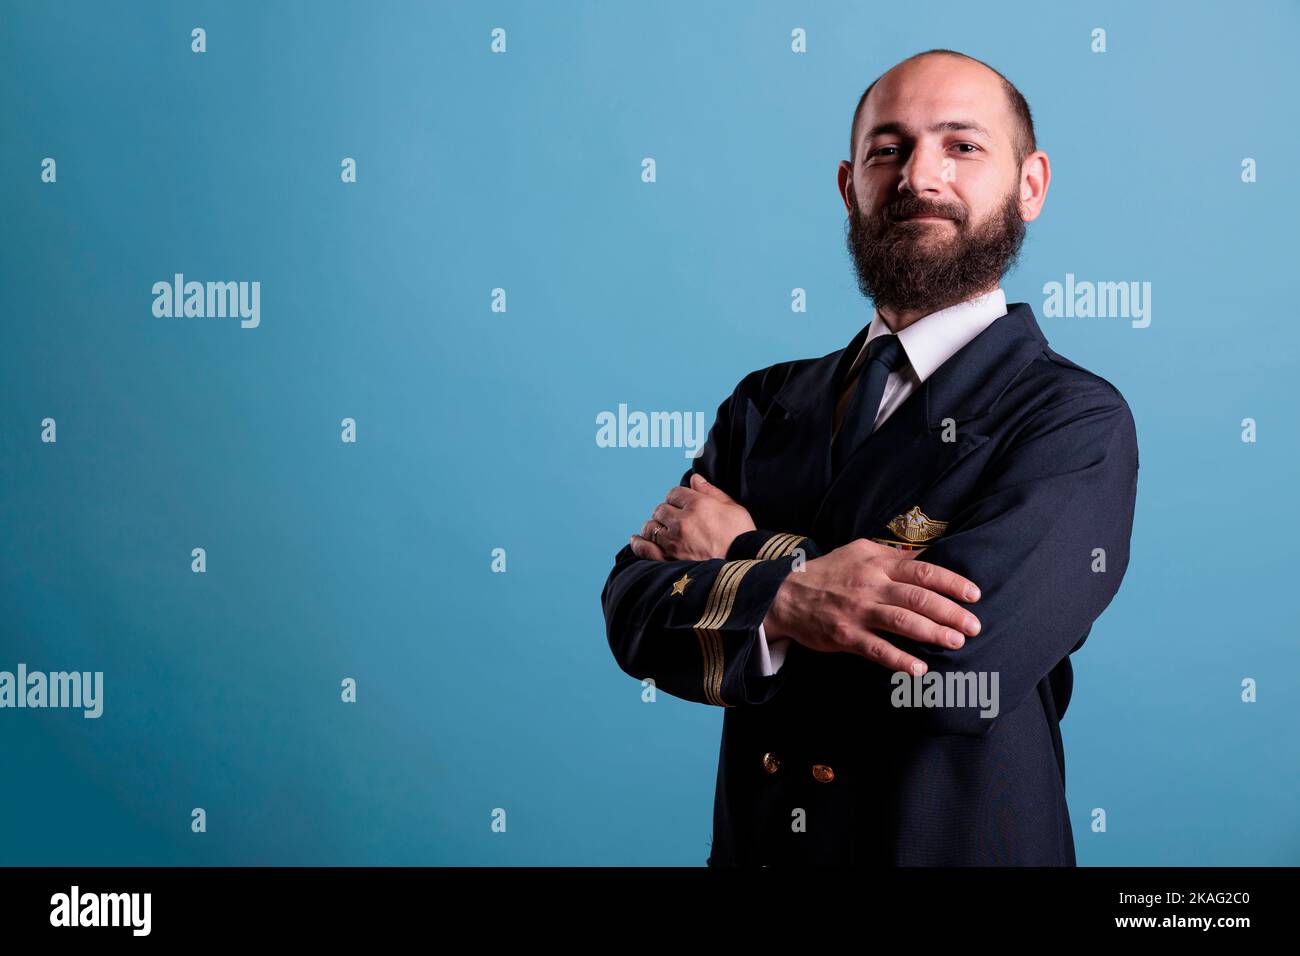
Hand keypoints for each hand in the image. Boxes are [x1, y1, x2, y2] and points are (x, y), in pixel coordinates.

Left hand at [629, 473, 756, 560]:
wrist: (743, 571)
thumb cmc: (743, 539)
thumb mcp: (734, 509)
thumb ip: (711, 491)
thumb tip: (694, 478)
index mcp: (698, 505)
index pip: (675, 493)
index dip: (678, 498)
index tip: (682, 504)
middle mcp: (682, 522)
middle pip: (661, 509)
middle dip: (666, 512)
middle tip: (674, 520)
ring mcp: (672, 542)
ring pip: (650, 527)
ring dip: (654, 527)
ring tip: (661, 531)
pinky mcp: (668, 561)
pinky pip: (644, 549)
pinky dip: (638, 543)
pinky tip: (637, 540)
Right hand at [763, 538, 981, 675]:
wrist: (784, 594)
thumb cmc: (828, 573)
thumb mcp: (859, 552)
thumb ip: (892, 556)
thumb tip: (927, 558)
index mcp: (877, 564)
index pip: (922, 571)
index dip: (951, 582)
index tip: (974, 594)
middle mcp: (871, 586)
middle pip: (919, 598)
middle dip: (951, 612)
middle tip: (974, 626)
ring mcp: (858, 612)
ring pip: (903, 622)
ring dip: (933, 633)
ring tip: (956, 642)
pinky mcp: (844, 636)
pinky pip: (876, 649)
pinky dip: (899, 660)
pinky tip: (920, 669)